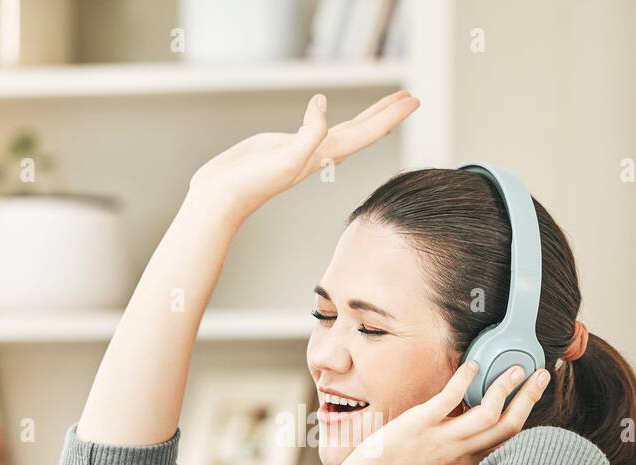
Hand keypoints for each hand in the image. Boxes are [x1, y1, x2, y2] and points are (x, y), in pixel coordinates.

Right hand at [187, 91, 419, 226]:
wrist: (222, 198)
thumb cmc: (251, 183)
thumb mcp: (284, 157)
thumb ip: (308, 134)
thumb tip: (321, 105)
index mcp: (324, 154)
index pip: (366, 132)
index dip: (391, 115)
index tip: (413, 99)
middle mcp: (319, 153)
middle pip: (363, 131)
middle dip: (387, 114)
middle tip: (410, 96)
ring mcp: (303, 151)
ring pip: (344, 131)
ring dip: (366, 117)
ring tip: (384, 105)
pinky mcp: (284, 146)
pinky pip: (316, 128)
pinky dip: (325, 117)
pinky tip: (322, 110)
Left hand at [333, 362, 551, 464]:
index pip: (509, 445)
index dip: (525, 421)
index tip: (530, 406)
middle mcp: (463, 455)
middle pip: (510, 425)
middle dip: (530, 397)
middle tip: (541, 376)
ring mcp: (444, 439)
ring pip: (489, 410)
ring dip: (507, 386)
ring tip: (515, 368)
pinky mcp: (421, 423)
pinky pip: (451, 397)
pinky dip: (466, 379)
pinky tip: (473, 365)